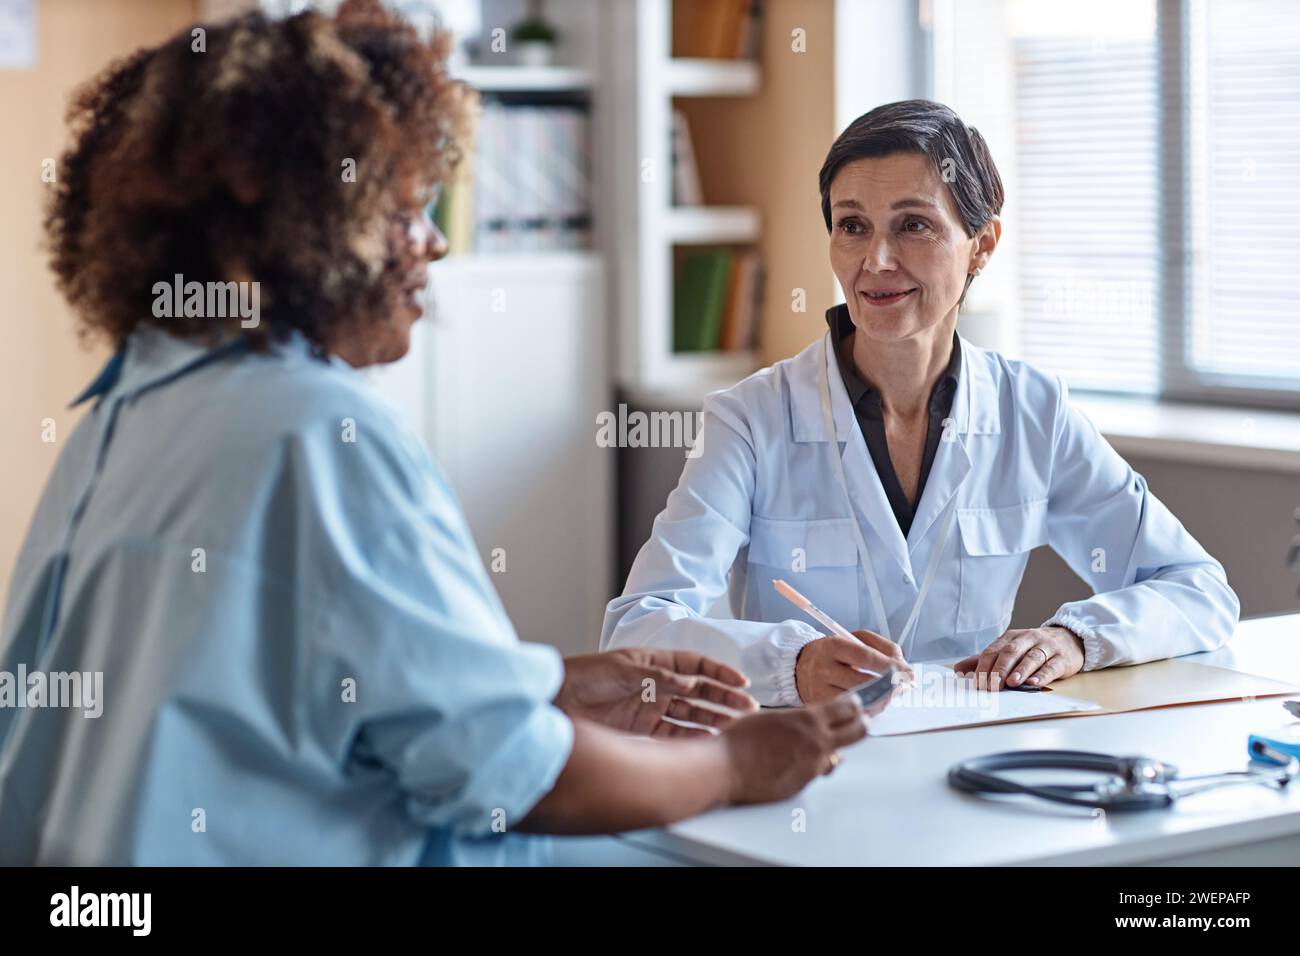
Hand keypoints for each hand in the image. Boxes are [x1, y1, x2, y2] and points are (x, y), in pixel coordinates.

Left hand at [555, 649, 757, 736]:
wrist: (554, 703)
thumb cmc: (583, 677)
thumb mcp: (620, 670)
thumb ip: (656, 677)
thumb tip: (689, 682)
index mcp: (653, 663)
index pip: (695, 665)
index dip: (719, 672)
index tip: (741, 682)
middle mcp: (657, 685)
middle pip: (699, 692)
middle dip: (725, 699)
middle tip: (749, 709)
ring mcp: (651, 708)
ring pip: (692, 714)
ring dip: (714, 720)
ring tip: (736, 728)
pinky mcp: (643, 731)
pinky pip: (675, 734)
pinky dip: (693, 739)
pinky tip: (710, 743)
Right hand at [721, 695, 870, 803]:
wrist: (725, 767)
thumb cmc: (740, 739)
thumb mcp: (772, 718)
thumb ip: (798, 721)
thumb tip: (811, 723)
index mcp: (808, 720)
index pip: (848, 709)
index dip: (855, 705)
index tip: (857, 703)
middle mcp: (817, 743)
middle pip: (858, 732)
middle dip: (861, 724)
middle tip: (859, 721)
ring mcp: (812, 766)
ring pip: (837, 757)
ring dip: (832, 751)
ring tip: (818, 747)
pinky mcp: (803, 784)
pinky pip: (815, 773)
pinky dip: (810, 767)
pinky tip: (792, 762)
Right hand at [794, 630, 914, 703]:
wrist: (801, 667)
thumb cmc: (835, 654)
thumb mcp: (854, 639)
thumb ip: (882, 647)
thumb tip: (903, 666)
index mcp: (832, 646)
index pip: (865, 656)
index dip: (890, 665)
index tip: (907, 672)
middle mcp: (823, 668)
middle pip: (863, 681)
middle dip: (889, 685)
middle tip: (904, 686)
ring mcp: (820, 690)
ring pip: (859, 700)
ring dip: (882, 699)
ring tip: (891, 694)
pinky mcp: (820, 707)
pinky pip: (851, 713)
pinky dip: (869, 709)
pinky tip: (875, 702)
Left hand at [952, 626, 1084, 689]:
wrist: (1069, 639)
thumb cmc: (1033, 647)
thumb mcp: (1009, 649)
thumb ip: (985, 659)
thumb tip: (958, 669)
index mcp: (1011, 637)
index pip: (993, 650)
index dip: (984, 666)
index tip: (977, 683)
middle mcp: (1028, 639)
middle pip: (1011, 652)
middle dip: (1000, 669)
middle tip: (992, 685)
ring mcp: (1046, 647)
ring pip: (1031, 657)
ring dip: (1020, 670)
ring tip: (1012, 683)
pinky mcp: (1062, 658)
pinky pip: (1051, 666)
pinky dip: (1042, 675)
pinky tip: (1034, 683)